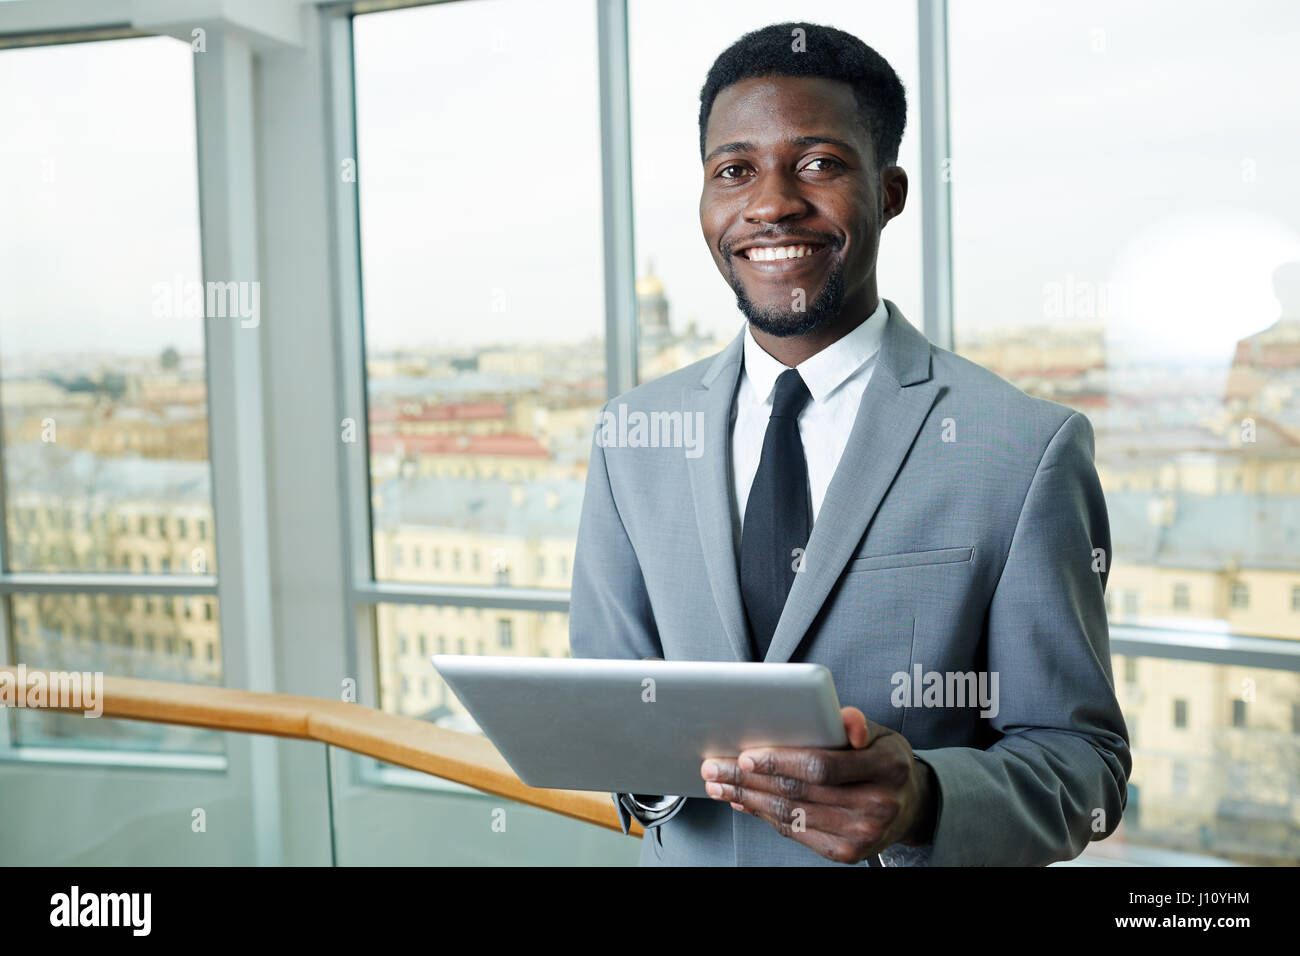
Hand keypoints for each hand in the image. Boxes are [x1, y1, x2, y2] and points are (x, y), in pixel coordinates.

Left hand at [699, 707, 936, 863]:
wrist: (909, 806)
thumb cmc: (884, 761)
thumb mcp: (879, 733)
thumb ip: (855, 722)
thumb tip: (846, 720)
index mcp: (887, 768)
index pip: (823, 766)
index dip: (781, 762)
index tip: (746, 755)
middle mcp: (877, 806)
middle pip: (799, 792)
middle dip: (749, 779)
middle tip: (714, 767)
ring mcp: (862, 835)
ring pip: (791, 815)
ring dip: (747, 798)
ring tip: (719, 784)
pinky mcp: (846, 853)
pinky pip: (796, 832)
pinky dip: (764, 816)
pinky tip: (744, 801)